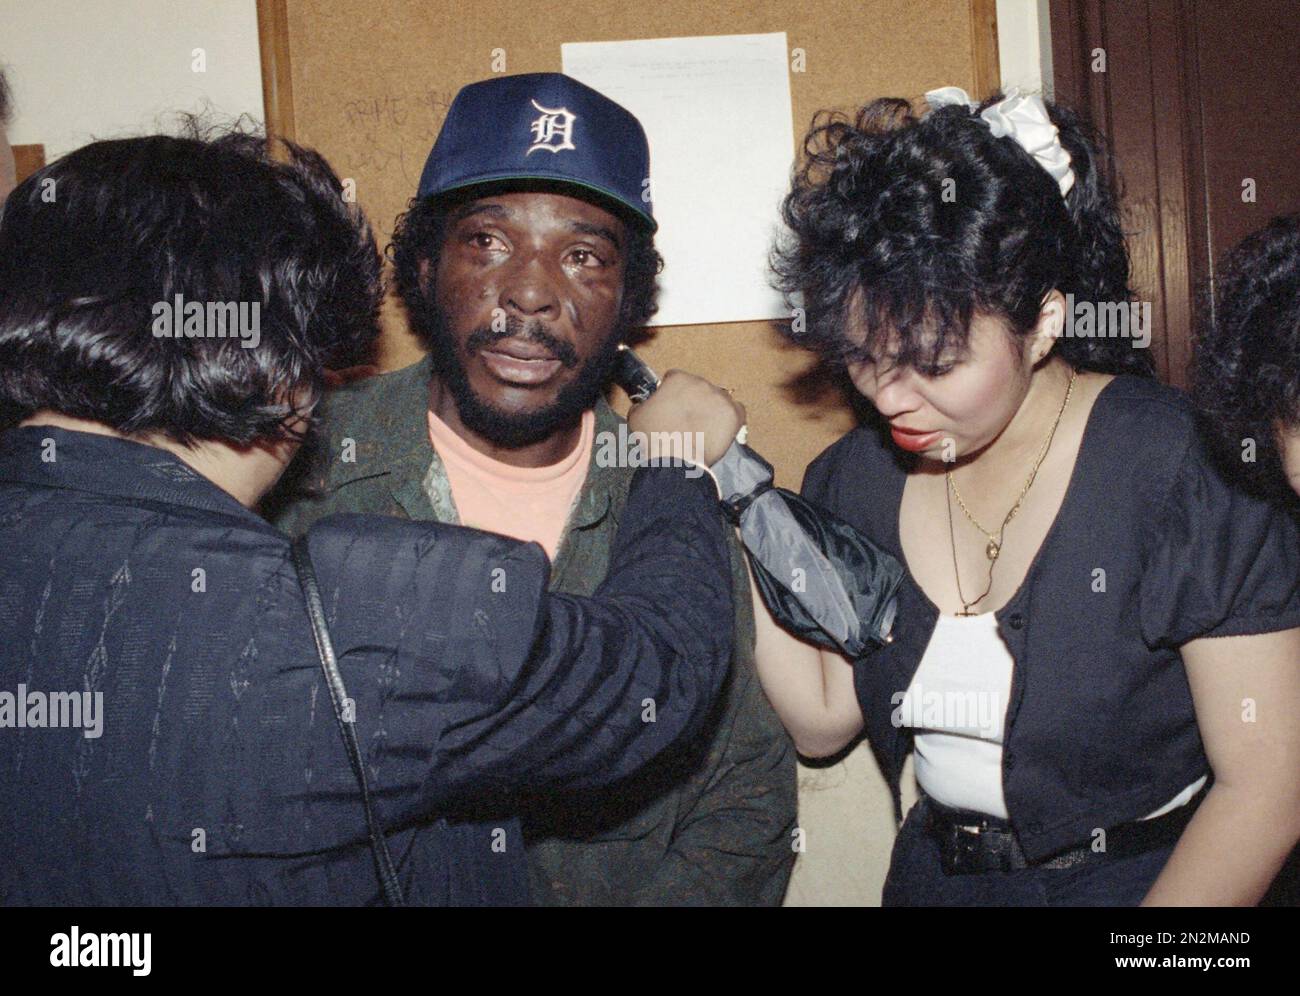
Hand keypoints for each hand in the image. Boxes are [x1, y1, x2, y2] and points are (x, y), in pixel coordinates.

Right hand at [627, 369, 745, 466]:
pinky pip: (737, 410)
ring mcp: (720, 398)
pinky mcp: (733, 414)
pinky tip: (722, 429)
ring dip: (712, 409)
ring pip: (718, 398)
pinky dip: (731, 418)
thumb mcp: (636, 415)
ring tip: (705, 428)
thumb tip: (647, 404)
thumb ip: (643, 403)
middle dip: (694, 401)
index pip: (676, 378)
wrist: (676, 460)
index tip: (672, 406)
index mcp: (678, 379)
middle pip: (699, 388)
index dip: (672, 392)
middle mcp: (701, 383)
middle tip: (688, 420)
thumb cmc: (655, 438)